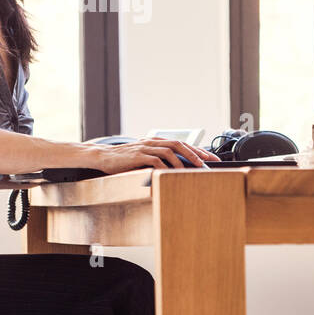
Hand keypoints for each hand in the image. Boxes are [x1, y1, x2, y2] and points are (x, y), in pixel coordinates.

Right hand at [86, 138, 219, 173]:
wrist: (103, 156)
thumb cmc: (124, 159)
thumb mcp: (143, 156)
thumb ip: (157, 158)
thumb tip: (176, 168)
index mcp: (155, 142)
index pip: (181, 143)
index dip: (197, 150)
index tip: (210, 158)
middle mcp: (152, 142)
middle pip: (179, 144)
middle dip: (195, 153)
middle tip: (207, 162)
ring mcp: (145, 148)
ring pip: (170, 150)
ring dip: (184, 159)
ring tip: (194, 168)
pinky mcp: (137, 156)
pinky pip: (156, 159)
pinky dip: (166, 166)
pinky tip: (173, 172)